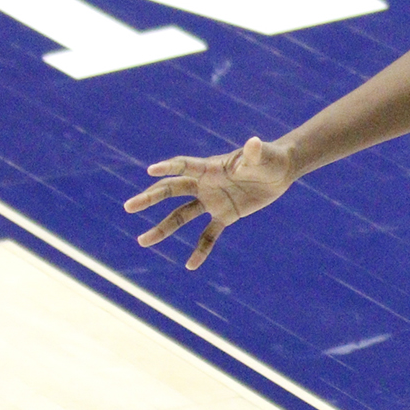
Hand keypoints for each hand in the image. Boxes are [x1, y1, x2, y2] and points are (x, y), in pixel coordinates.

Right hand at [123, 136, 292, 268]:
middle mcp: (205, 184)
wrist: (280, 171)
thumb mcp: (262, 156)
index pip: (185, 166)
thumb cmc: (269, 158)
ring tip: (142, 241)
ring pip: (181, 216)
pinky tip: (190, 265)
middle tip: (129, 206)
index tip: (150, 171)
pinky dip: (201, 249)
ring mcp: (212, 201)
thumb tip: (253, 143)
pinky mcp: (225, 216)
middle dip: (150, 198)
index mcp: (211, 167)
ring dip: (163, 229)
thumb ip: (253, 153)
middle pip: (172, 191)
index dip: (169, 167)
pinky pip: (208, 235)